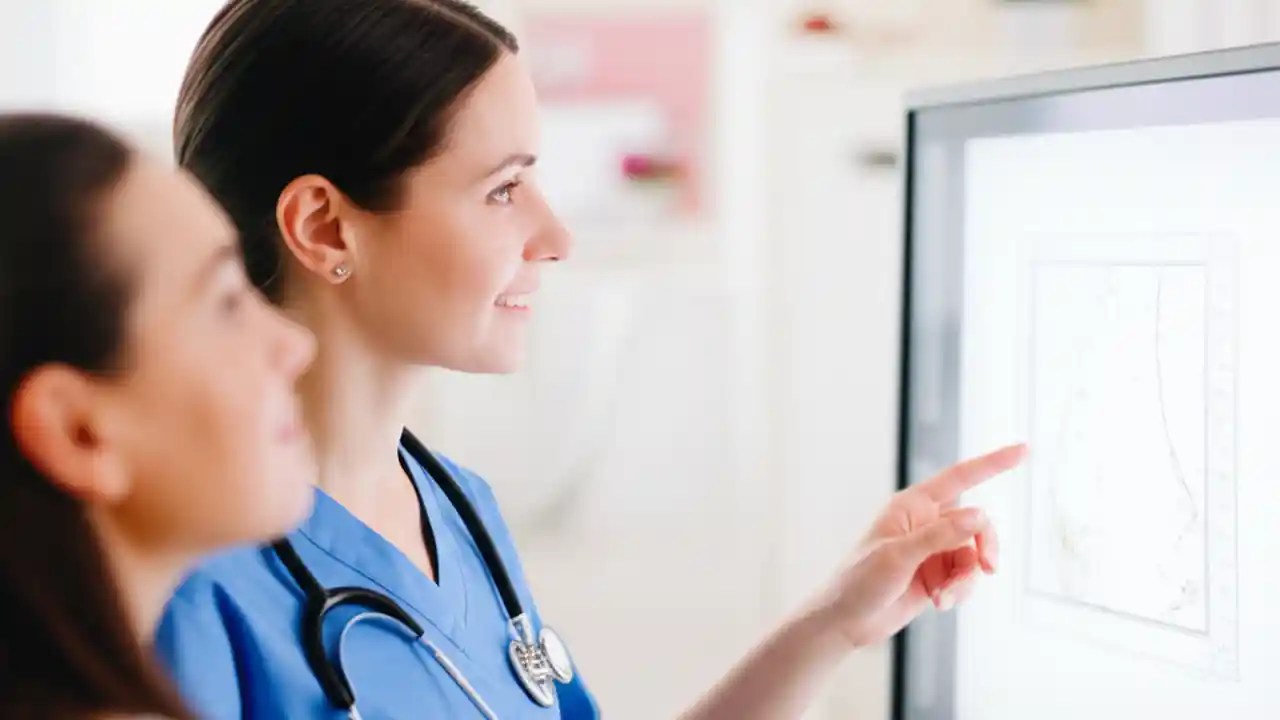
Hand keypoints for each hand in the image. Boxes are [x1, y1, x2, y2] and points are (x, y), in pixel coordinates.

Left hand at [812, 444, 1025, 648]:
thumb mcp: (898, 556)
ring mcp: (934, 549)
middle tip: (989, 567)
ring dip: (965, 579)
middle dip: (985, 545)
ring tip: (942, 597)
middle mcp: (927, 522)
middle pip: (977, 523)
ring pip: (974, 555)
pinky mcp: (938, 574)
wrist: (846, 621)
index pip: (959, 477)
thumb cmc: (860, 580)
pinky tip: (939, 603)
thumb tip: (980, 514)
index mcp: (912, 505)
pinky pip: (967, 577)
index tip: (1023, 450)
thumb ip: (940, 535)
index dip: (992, 463)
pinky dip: (959, 591)